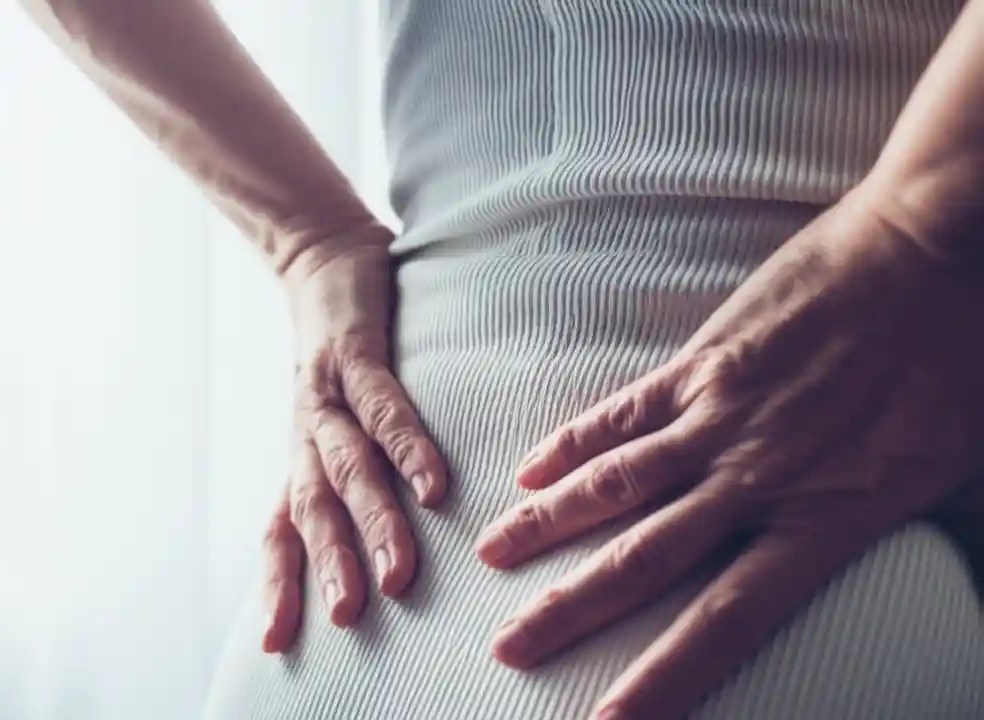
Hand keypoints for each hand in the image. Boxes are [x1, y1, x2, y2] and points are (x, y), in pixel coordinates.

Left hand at [260, 228, 448, 652]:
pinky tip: (434, 485)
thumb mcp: (339, 421)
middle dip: (326, 565)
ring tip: (398, 572)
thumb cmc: (342, 357)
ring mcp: (329, 394)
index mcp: (302, 455)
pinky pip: (382, 406)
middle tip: (346, 619)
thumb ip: (355, 473)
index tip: (277, 644)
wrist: (324, 259)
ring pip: (347, 465)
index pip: (280, 529)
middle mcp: (307, 433)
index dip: (277, 583)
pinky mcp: (355, 355)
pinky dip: (407, 446)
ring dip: (371, 520)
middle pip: (310, 508)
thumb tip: (391, 536)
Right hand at [474, 183, 983, 718]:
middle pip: (645, 558)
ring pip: (617, 484)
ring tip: (493, 554)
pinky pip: (624, 412)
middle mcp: (758, 475)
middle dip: (570, 609)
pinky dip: (573, 443)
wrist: (937, 244)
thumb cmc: (958, 356)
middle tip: (508, 644)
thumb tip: (844, 560)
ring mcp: (722, 414)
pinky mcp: (705, 360)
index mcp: (826, 515)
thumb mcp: (946, 469)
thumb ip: (875, 523)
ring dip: (549, 525)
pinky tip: (531, 469)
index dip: (666, 677)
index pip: (729, 620)